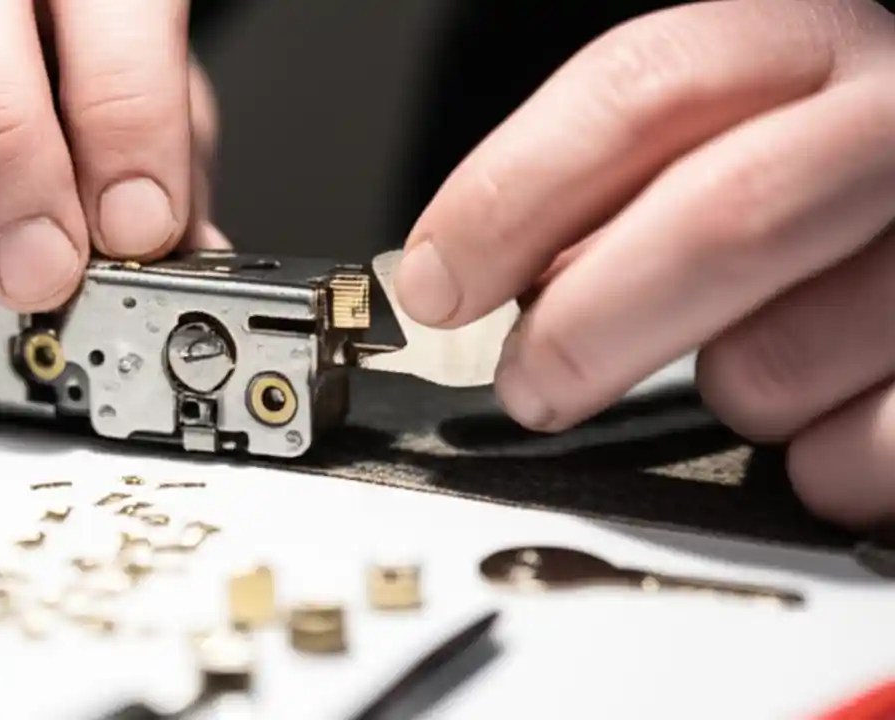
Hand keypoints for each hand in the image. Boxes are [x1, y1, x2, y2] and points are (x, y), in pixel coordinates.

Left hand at [394, 0, 894, 528]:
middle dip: (584, 324)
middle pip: (722, 215)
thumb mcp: (741, 148)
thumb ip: (625, 192)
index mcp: (815, 54)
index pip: (645, 87)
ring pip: (775, 360)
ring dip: (724, 394)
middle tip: (527, 383)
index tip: (438, 279)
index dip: (513, 191)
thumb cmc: (839, 210)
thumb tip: (473, 273)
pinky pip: (854, 454)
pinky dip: (810, 465)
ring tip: (752, 371)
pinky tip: (831, 420)